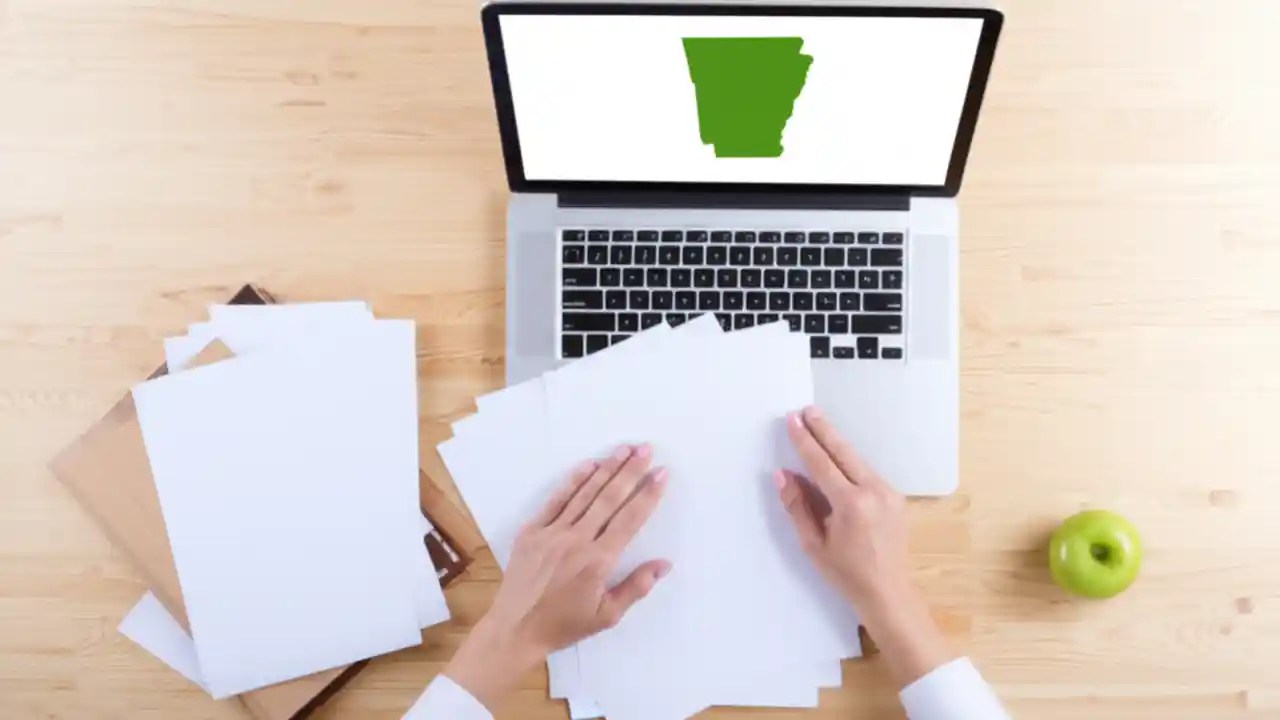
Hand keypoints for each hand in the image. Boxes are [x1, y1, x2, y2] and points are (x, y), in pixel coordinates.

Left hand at [445, 444, 670, 708]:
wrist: (516, 628)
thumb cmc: (564, 625)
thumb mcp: (607, 615)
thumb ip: (636, 586)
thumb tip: (664, 563)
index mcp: (598, 561)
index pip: (630, 519)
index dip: (648, 494)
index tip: (661, 473)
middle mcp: (576, 541)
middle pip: (609, 498)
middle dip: (630, 471)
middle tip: (646, 448)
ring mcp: (551, 533)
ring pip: (584, 493)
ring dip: (606, 469)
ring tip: (623, 449)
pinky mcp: (531, 531)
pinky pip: (555, 500)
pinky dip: (573, 481)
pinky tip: (588, 465)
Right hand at [776, 406, 953, 686]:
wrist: (889, 592)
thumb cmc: (846, 574)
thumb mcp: (814, 544)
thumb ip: (798, 506)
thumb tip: (783, 475)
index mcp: (852, 505)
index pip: (822, 464)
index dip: (804, 441)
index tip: (792, 420)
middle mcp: (874, 492)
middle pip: (843, 452)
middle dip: (823, 429)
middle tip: (806, 410)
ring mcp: (888, 493)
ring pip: (857, 459)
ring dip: (836, 442)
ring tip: (817, 424)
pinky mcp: (895, 497)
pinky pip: (866, 472)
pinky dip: (849, 460)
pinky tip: (836, 453)